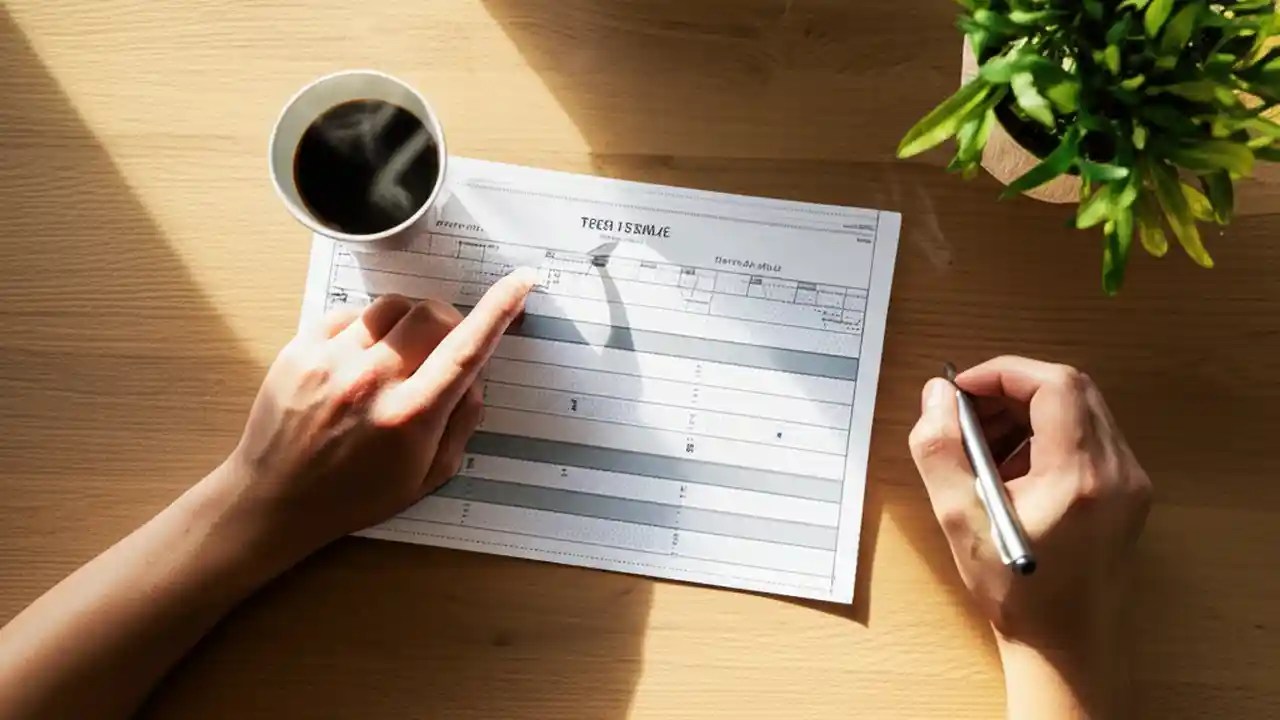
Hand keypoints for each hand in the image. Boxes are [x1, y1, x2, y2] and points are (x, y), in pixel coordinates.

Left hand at [218, 268, 535, 562]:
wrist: (275, 499)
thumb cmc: (355, 495)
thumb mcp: (427, 475)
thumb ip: (462, 422)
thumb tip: (475, 374)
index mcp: (410, 417)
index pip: (467, 348)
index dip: (499, 310)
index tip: (520, 283)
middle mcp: (371, 382)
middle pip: (430, 314)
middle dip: (448, 323)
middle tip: (441, 348)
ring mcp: (330, 361)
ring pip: (391, 306)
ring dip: (407, 323)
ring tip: (396, 356)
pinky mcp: (300, 349)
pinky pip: (351, 313)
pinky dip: (367, 329)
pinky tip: (361, 359)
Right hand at [908, 356, 1150, 715]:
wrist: (1068, 645)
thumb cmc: (1017, 592)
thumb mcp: (961, 521)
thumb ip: (940, 451)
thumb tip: (936, 397)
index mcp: (1080, 475)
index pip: (1052, 385)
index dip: (1003, 374)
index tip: (962, 391)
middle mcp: (1116, 470)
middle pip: (1069, 389)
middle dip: (1011, 390)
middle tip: (967, 415)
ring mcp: (1129, 480)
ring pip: (1080, 409)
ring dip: (1027, 412)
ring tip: (985, 447)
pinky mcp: (1129, 491)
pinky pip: (1088, 436)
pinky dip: (1046, 434)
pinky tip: (1013, 469)